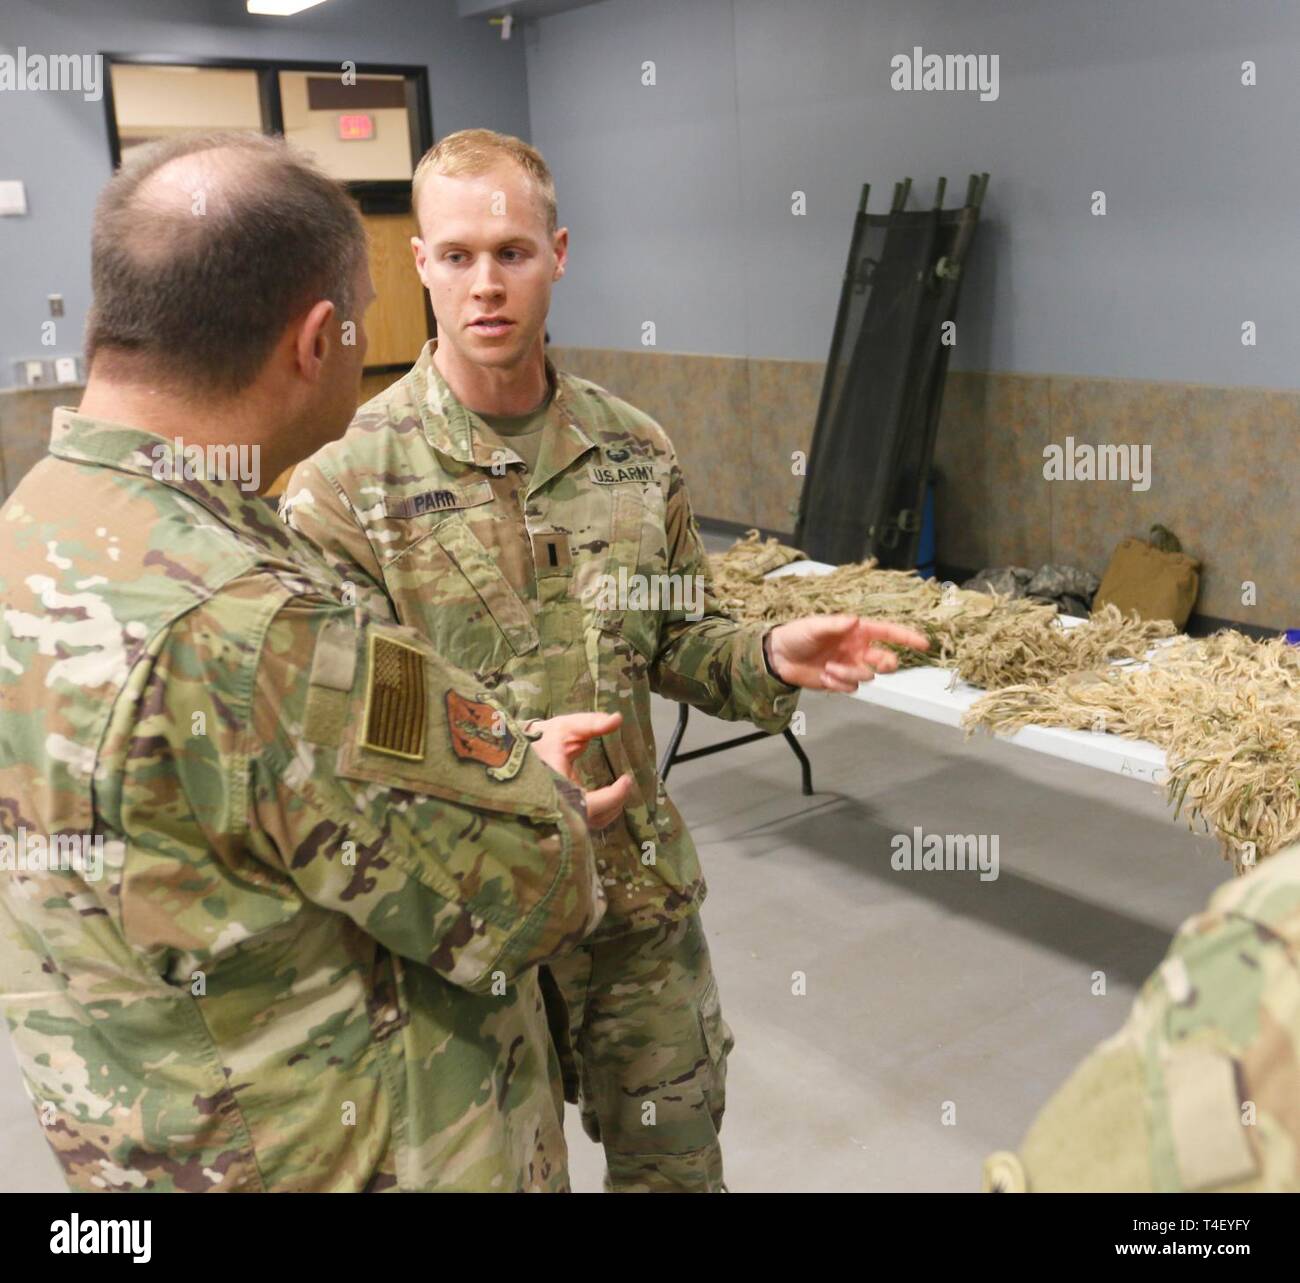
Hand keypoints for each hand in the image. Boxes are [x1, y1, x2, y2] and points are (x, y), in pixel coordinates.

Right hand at [527, 712, 634, 829]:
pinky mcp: (556, 818)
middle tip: (625, 784)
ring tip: (618, 792)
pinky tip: (604, 799)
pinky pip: (581, 826)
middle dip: (615, 802)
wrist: (509, 754)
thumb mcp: (564, 728)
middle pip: (595, 818)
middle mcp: (556, 809)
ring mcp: (555, 816)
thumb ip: (591, 723)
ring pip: (588, 826)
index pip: (594, 804)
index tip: (626, 778)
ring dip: (607, 810)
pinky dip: (596, 814)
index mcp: (557, 790)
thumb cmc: (539, 740)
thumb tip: (618, 718)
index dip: (615, 795)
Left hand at [766, 614, 929, 691]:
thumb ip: (835, 624)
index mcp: (857, 632)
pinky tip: (824, 677)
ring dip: (851, 674)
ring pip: (868, 676)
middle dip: (884, 664)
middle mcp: (859, 649)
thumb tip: (855, 620)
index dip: (907, 637)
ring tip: (829, 668)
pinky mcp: (841, 682)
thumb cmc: (797, 635)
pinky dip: (840, 684)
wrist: (779, 658)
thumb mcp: (814, 626)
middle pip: (887, 660)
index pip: (888, 633)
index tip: (924, 643)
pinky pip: (852, 687)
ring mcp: (851, 666)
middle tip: (874, 663)